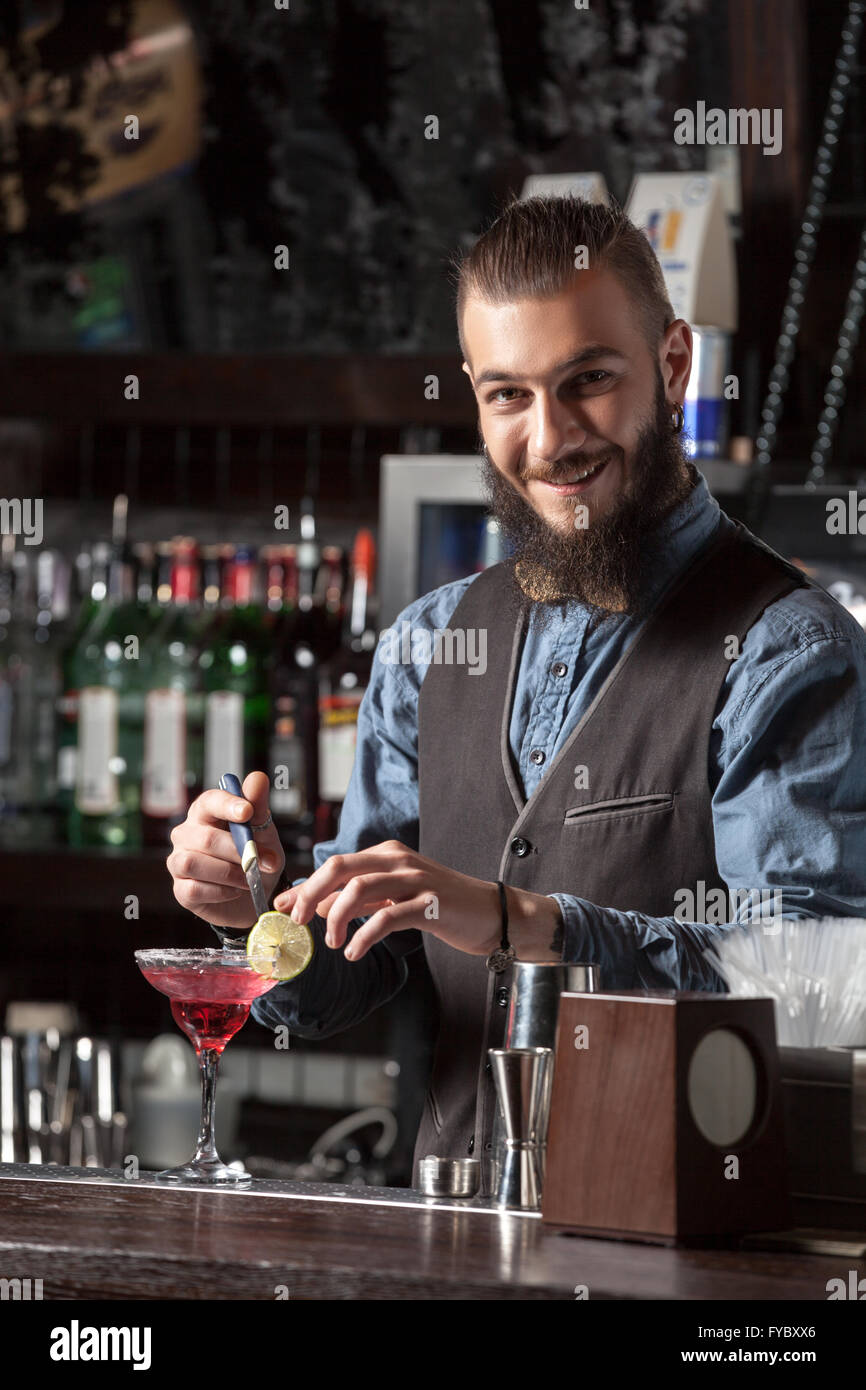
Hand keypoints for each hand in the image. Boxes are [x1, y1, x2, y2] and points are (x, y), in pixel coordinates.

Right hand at [167, 771, 285, 928]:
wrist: (256, 897)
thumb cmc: (256, 856)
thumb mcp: (264, 832)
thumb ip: (258, 806)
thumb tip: (258, 777)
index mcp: (206, 813)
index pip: (209, 801)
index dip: (227, 805)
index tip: (247, 812)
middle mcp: (186, 834)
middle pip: (205, 838)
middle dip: (238, 851)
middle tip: (263, 861)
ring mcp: (179, 861)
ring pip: (194, 863)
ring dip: (229, 873)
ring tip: (249, 879)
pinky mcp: (180, 890)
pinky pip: (194, 889)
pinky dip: (221, 892)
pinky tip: (235, 891)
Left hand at [273, 839, 561, 962]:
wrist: (492, 913)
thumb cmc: (441, 906)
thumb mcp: (393, 898)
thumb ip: (358, 898)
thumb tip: (315, 905)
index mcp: (386, 854)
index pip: (335, 864)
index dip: (304, 886)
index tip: (280, 906)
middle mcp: (397, 860)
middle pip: (340, 868)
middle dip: (310, 895)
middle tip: (297, 923)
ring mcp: (415, 879)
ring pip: (360, 889)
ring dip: (337, 919)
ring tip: (334, 943)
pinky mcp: (430, 903)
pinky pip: (388, 917)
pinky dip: (365, 936)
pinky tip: (356, 952)